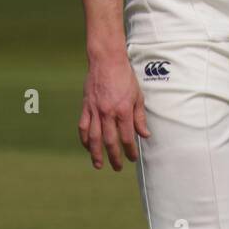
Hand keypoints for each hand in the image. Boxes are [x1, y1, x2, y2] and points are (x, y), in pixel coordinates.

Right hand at [78, 50, 150, 169]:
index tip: (132, 158)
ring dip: (96, 153)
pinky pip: (83, 126)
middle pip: (110, 141)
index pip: (127, 137)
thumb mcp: (138, 96)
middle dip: (114, 157)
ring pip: (93, 137)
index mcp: (123, 111)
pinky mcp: (86, 106)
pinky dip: (84, 139)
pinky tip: (87, 147)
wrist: (107, 61)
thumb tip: (145, 134)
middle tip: (117, 167)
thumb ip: (140, 117)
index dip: (130, 150)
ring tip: (98, 164)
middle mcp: (108, 113)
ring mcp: (95, 110)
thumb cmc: (125, 77)